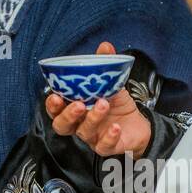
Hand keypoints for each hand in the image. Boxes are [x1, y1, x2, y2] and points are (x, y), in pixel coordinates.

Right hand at [46, 41, 152, 158]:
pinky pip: (104, 146)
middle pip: (62, 126)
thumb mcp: (110, 82)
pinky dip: (109, 137)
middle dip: (67, 115)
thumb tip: (105, 46)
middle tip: (78, 104)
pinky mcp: (107, 146)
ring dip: (92, 118)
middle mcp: (79, 124)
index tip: (55, 96)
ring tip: (104, 104)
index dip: (52, 105)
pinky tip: (116, 127)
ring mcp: (92, 137)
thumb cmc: (117, 104)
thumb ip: (104, 65)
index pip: (56, 110)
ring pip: (84, 132)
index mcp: (75, 109)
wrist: (139, 123)